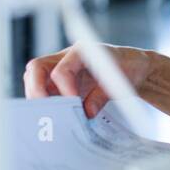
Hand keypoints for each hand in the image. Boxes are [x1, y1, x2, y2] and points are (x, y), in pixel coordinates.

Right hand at [23, 44, 156, 116]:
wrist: (133, 66)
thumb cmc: (128, 67)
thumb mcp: (121, 80)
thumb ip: (102, 95)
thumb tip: (87, 112)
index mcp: (82, 52)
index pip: (61, 69)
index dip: (64, 89)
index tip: (74, 105)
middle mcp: (66, 58)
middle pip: (36, 69)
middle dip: (36, 92)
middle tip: (48, 113)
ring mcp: (61, 69)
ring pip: (35, 80)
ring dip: (39, 99)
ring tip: (51, 117)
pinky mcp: (61, 82)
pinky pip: (45, 90)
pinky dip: (46, 103)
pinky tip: (55, 117)